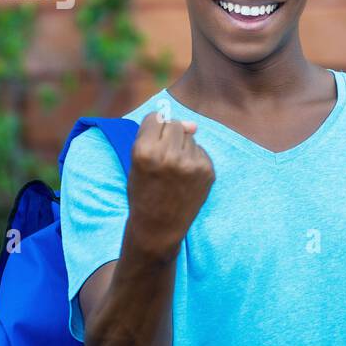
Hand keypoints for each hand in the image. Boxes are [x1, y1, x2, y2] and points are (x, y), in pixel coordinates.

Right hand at [125, 111, 214, 258]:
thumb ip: (157, 137)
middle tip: (164, 158)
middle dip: (170, 136)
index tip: (152, 141)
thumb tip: (193, 125)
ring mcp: (191, 164)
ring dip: (183, 148)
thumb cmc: (144, 192)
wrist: (158, 227)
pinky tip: (185, 178)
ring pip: (190, 137)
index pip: (156, 118)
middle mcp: (169, 155)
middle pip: (175, 124)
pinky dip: (194, 160)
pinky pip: (201, 151)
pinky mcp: (207, 171)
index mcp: (144, 151)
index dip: (154, 128)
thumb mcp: (137, 163)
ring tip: (174, 171)